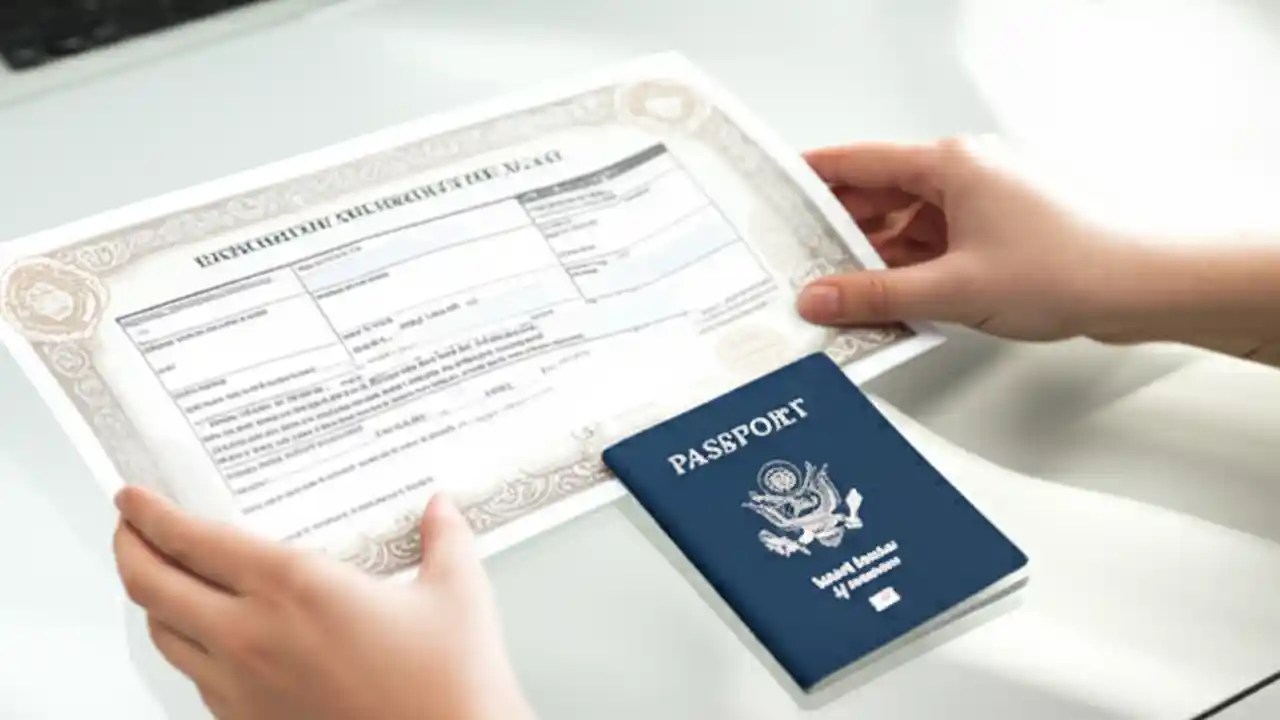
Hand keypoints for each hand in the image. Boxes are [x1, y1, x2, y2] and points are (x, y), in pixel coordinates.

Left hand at [113, 487, 533, 719]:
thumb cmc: (450, 685)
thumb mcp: (458, 592)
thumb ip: (444, 538)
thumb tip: (440, 508)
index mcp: (294, 588)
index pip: (192, 541)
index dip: (150, 514)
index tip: (134, 496)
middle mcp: (253, 636)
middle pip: (151, 587)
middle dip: (128, 548)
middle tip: (128, 526)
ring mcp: (243, 687)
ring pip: (163, 636)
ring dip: (151, 601)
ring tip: (161, 579)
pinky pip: (194, 679)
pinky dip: (186, 647)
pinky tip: (208, 639)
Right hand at [796, 136, 1139, 340]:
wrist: (1147, 285)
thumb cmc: (1073, 266)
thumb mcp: (954, 288)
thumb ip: (877, 295)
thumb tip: (820, 297)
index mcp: (950, 165)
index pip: (858, 162)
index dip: (809, 176)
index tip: (771, 189)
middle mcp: (965, 175)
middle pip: (879, 196)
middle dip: (837, 231)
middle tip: (795, 261)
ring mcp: (984, 205)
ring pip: (907, 226)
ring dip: (875, 258)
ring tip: (838, 292)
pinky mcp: (999, 236)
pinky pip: (935, 247)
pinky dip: (909, 272)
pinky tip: (889, 302)